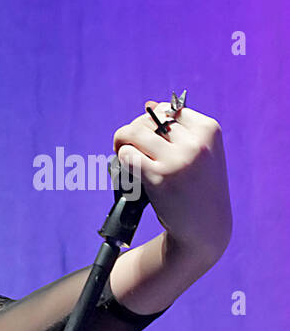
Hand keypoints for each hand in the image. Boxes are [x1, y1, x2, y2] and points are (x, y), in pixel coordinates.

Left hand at [112, 100, 231, 265]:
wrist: (206, 227)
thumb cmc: (198, 188)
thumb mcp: (199, 153)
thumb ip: (178, 130)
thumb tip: (150, 104)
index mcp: (208, 129)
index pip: (166, 110)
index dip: (151, 125)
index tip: (152, 144)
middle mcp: (196, 142)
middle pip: (146, 120)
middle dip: (132, 135)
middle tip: (131, 153)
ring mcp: (179, 159)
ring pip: (132, 134)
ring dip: (122, 146)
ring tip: (127, 161)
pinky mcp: (160, 177)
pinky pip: (126, 155)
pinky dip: (121, 163)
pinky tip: (130, 175)